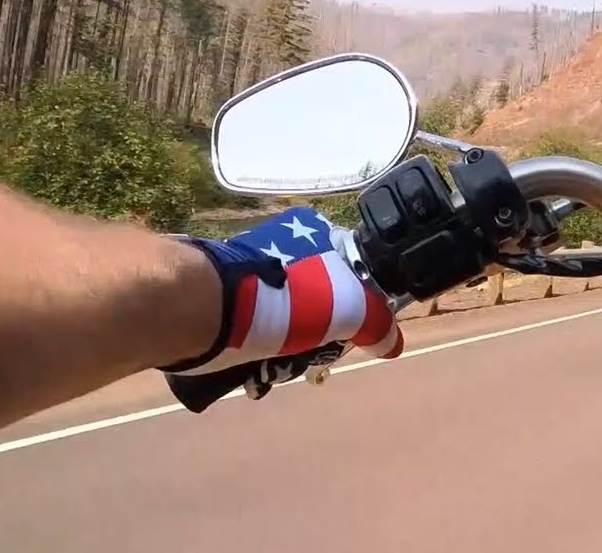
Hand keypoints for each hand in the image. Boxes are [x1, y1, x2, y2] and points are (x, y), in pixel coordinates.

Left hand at [161, 206, 402, 411]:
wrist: (210, 306)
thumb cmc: (291, 299)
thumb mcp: (352, 309)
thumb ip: (377, 323)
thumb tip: (391, 344)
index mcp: (315, 232)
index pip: (349, 269)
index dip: (353, 305)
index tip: (347, 335)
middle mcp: (281, 242)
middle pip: (315, 295)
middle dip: (314, 332)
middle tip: (309, 358)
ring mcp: (248, 266)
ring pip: (283, 312)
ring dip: (283, 344)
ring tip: (275, 369)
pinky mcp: (219, 291)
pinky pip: (249, 322)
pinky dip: (253, 345)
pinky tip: (250, 366)